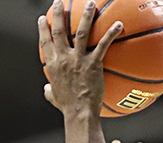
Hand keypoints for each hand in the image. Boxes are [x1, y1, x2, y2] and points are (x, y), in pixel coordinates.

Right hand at [40, 0, 121, 114]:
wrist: (79, 113)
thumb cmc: (68, 107)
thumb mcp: (54, 97)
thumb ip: (50, 91)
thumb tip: (46, 89)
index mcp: (53, 65)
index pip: (45, 42)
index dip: (43, 28)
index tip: (43, 18)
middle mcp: (63, 59)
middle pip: (59, 31)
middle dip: (58, 13)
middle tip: (59, 1)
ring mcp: (78, 60)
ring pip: (82, 32)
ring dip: (86, 16)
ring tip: (90, 3)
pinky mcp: (93, 63)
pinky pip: (103, 45)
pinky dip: (111, 33)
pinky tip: (119, 24)